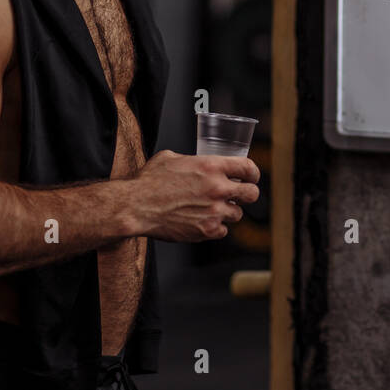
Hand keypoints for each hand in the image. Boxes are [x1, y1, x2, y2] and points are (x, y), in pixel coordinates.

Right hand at [130, 150, 260, 241]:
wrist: (136, 206)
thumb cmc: (150, 181)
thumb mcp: (172, 158)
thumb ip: (192, 160)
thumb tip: (197, 162)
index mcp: (212, 166)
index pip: (248, 168)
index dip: (253, 173)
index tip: (251, 177)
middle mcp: (217, 189)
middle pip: (252, 194)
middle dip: (248, 194)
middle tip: (241, 195)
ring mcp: (214, 212)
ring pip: (237, 214)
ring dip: (229, 211)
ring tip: (213, 209)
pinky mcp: (206, 231)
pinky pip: (223, 231)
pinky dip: (216, 227)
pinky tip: (204, 221)